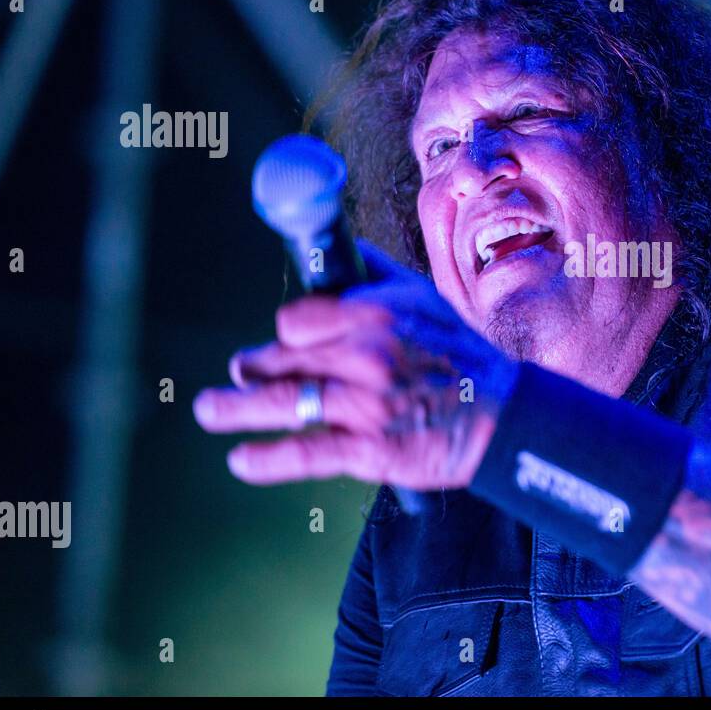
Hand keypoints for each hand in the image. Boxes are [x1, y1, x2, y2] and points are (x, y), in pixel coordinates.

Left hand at [192, 241, 518, 488]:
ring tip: (209, 409)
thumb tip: (344, 249)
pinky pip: (304, 452)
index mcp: (374, 314)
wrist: (502, 417)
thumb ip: (378, 274)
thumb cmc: (460, 355)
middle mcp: (364, 356)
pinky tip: (241, 460)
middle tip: (240, 373)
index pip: (296, 320)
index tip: (286, 341)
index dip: (287, 333)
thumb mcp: (425, 299)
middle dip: (253, 369)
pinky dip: (265, 459)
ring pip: (281, 404)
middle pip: (281, 360)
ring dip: (233, 408)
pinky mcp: (368, 450)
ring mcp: (364, 405)